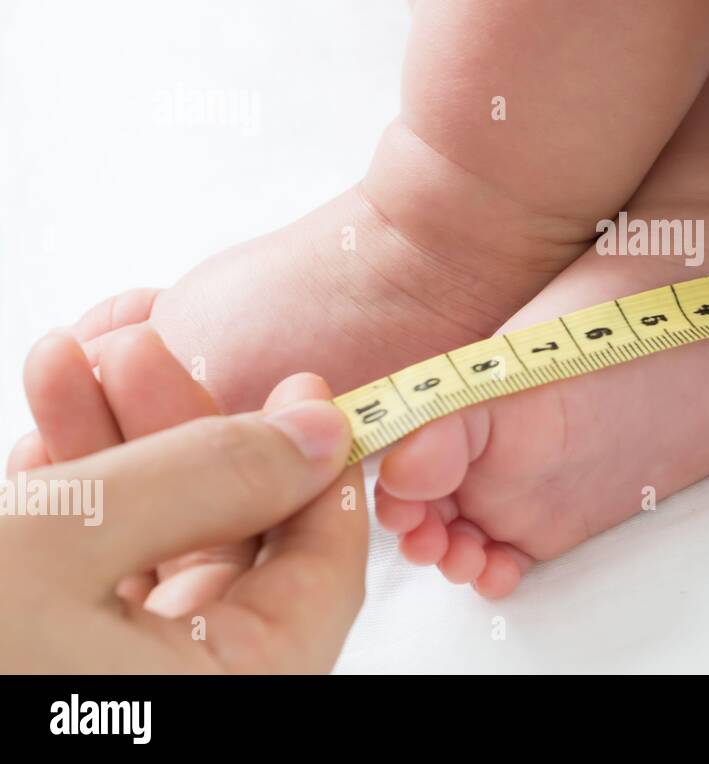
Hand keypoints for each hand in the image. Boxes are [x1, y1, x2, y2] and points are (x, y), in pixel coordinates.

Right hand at [3, 327, 365, 672]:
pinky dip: (81, 509)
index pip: (328, 569)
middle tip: (141, 355)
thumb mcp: (73, 543)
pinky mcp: (75, 666)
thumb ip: (207, 478)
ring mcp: (135, 681)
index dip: (316, 463)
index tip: (298, 383)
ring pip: (164, 549)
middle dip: (183, 434)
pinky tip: (42, 442)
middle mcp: (199, 692)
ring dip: (116, 453)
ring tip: (69, 365)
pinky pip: (107, 580)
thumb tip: (318, 431)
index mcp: (240, 690)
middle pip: (237, 545)